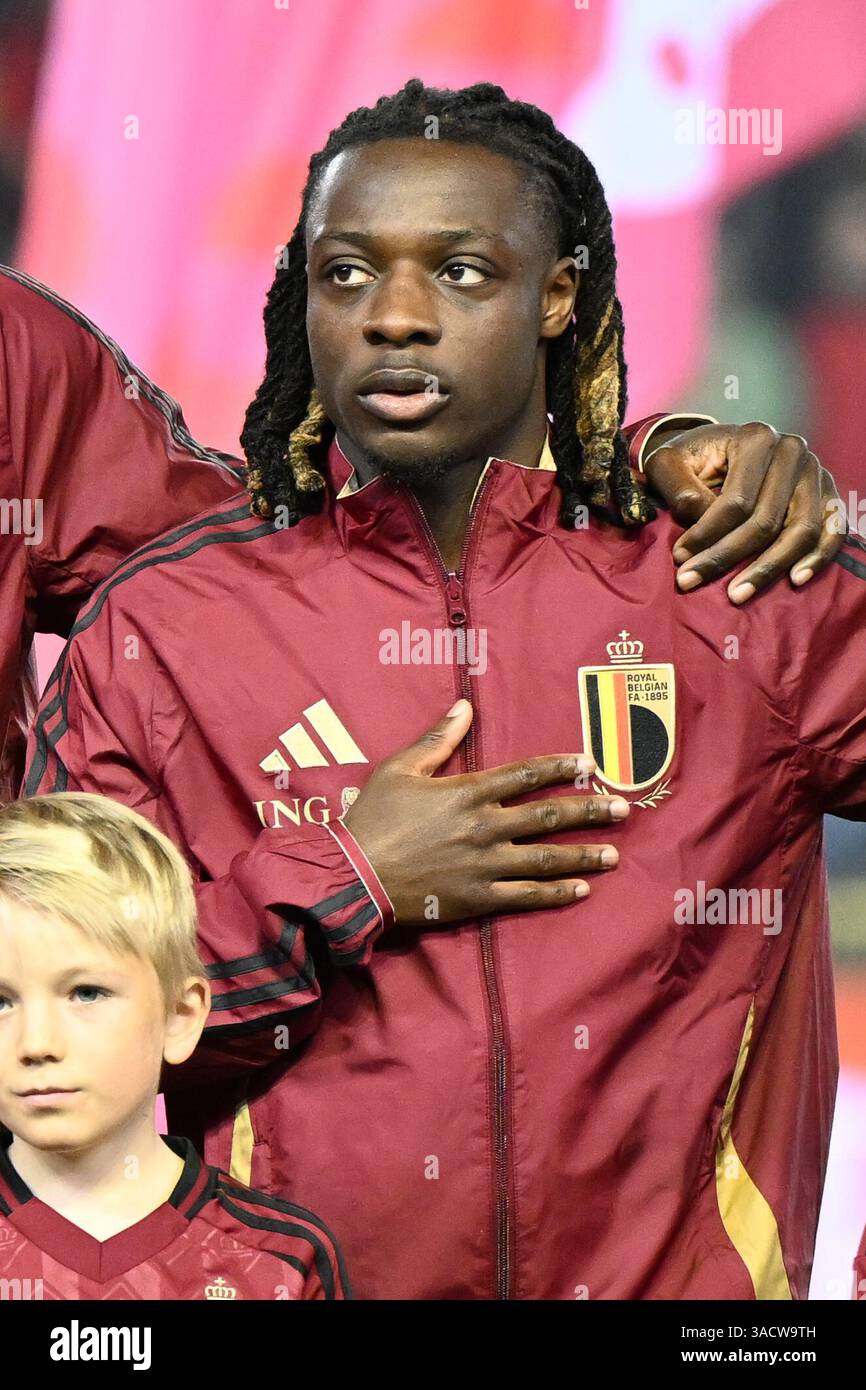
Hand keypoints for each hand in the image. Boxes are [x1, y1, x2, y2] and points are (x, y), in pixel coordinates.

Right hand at [342, 700, 627, 926]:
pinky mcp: (478, 899)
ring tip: (614, 853)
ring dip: (583, 855)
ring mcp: (485, 865)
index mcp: (468, 792)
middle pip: (548, 816)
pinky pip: (526, 897)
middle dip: (590, 811)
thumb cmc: (372, 819)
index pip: (527, 774)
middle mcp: (485, 827)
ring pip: (546, 859)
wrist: (352, 876)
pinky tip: (581, 890)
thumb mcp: (399, 768)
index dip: (562, 768)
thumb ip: (437, 738)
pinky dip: (556, 894)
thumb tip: (465, 706)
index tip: (590, 764)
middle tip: (622, 808)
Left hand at [643, 422, 843, 603]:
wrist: (720, 448)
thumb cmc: (692, 459)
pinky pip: (832, 530)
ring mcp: (814, 472)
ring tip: (738, 594)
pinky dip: (817, 557)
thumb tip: (701, 517)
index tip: (679, 558)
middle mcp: (791, 451)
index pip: (736, 500)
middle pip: (767, 520)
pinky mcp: (827, 493)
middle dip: (727, 557)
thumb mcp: (668, 462)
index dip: (707, 535)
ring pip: (800, 531)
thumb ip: (678, 487)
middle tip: (692, 581)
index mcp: (756, 438)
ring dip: (769, 568)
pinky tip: (795, 579)